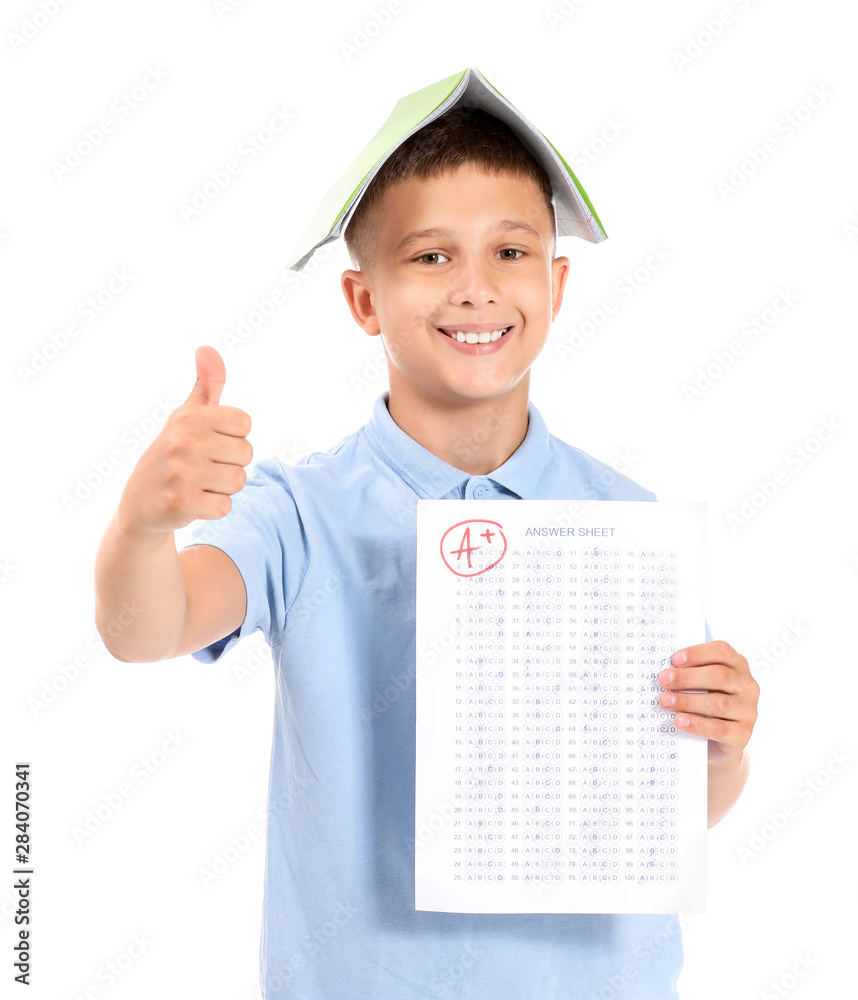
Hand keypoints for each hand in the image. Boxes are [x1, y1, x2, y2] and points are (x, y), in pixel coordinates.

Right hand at [117, 346, 252, 534]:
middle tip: (202, 468)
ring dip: (223, 488)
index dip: (232, 438)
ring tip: (198, 484)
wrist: (140, 502)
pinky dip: (214, 508)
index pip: (245, 424)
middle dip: (230, 465)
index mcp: (189, 417)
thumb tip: (207, 348)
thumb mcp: (186, 416)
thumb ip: (206, 385)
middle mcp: (184, 441)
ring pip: (239, 481)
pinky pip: (226, 506)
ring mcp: (181, 473)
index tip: (210, 444)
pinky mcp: (182, 503)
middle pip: (246, 454)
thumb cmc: (172, 454)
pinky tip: (193, 501)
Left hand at [657, 640, 758, 764]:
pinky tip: (680, 720)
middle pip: (719, 676)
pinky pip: (719, 728)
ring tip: (666, 701)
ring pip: (719, 703)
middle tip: (664, 680)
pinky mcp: (742, 734)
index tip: (675, 659)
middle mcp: (747, 686)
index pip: (722, 652)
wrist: (718, 740)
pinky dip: (697, 724)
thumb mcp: (703, 683)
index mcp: (738, 665)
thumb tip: (667, 670)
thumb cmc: (706, 701)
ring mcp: (747, 711)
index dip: (698, 653)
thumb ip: (692, 673)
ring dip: (688, 701)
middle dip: (688, 677)